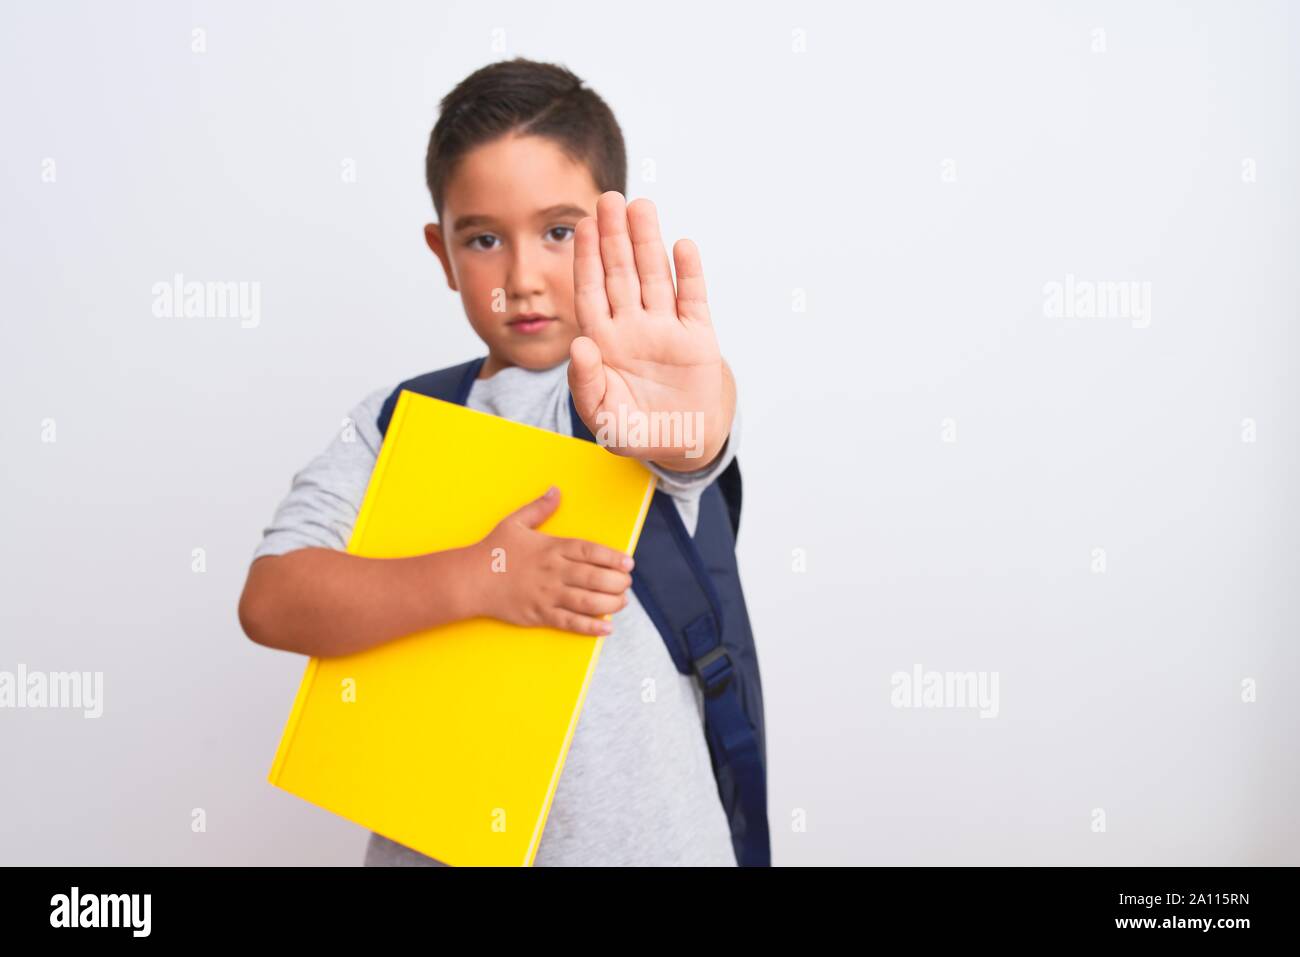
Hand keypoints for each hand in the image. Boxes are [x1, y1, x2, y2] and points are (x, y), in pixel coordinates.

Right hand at [468, 486, 633, 636]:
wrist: (470, 579)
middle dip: (617, 582)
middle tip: (627, 583)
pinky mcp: (540, 614)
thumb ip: (540, 507)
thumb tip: (556, 490)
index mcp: (552, 548)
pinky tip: (606, 627)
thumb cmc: (493, 550)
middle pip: (595, 577)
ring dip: (610, 603)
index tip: (628, 562)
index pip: (591, 552)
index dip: (613, 558)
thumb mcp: (515, 522)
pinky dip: (591, 626)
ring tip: (622, 602)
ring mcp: (548, 595)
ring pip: (587, 601)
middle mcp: (554, 571)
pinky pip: (571, 622)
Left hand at [568, 192, 733, 469]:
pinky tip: (682, 246)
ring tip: (642, 205)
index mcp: (604, 342)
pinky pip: (691, 299)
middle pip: (621, 273)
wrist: (682, 445)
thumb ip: (586, 384)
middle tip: (609, 198)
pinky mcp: (698, 338)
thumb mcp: (603, 418)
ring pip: (655, 277)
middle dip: (615, 237)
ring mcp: (665, 329)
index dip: (587, 259)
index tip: (582, 225)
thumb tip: (580, 346)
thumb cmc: (636, 431)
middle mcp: (633, 327)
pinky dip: (688, 273)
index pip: (591, 292)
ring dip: (648, 242)